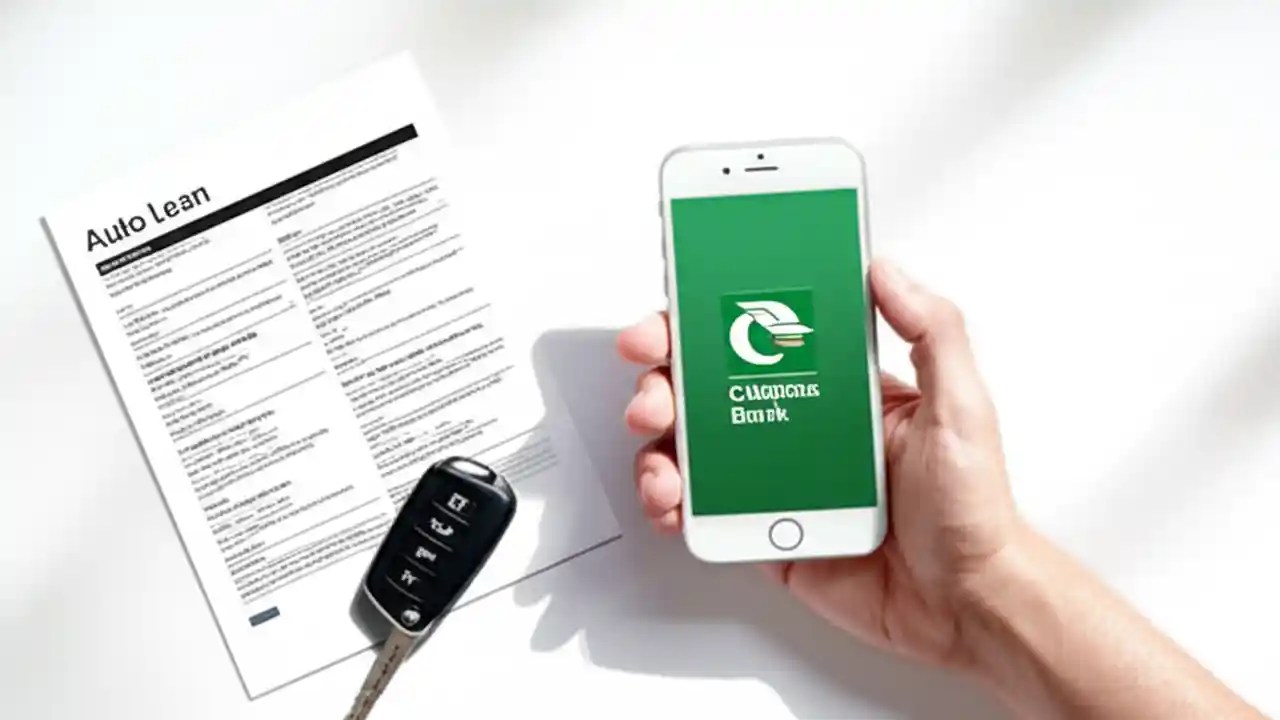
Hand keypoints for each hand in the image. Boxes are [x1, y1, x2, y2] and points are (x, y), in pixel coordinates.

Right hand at [616, 259, 1020, 670]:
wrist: (965, 603)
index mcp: (837, 387)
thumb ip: (931, 330)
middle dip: (663, 378)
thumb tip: (885, 269)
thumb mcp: (961, 405)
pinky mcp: (764, 529)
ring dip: (659, 443)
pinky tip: (674, 501)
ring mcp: (775, 478)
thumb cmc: (971, 509)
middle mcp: (798, 426)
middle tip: (654, 388)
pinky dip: (673, 501)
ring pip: (693, 446)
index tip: (674, 311)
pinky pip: (703, 508)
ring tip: (664, 458)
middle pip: (707, 386)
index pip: (760, 335)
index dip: (707, 319)